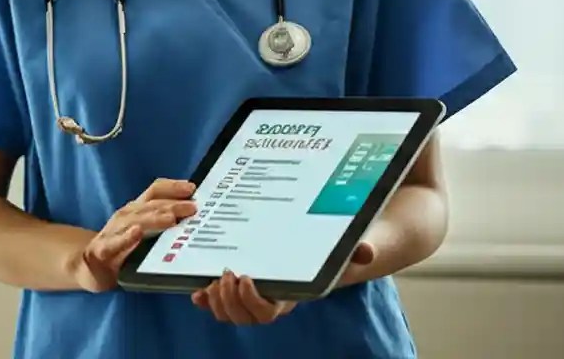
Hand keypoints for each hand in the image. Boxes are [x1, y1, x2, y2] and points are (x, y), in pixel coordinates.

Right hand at [72, 179, 197, 292]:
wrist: (89, 266)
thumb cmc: (122, 248)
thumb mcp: (143, 232)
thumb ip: (163, 223)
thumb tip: (195, 215)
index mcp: (136, 209)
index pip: (154, 191)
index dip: (172, 187)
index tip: (193, 188)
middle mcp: (125, 215)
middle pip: (149, 206)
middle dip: (172, 205)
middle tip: (192, 208)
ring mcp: (112, 231)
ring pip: (134, 221)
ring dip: (153, 218)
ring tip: (170, 218)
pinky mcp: (101, 250)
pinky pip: (114, 243)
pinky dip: (126, 237)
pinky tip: (137, 233)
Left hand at [192, 241, 376, 324]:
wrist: (334, 246)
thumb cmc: (341, 249)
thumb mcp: (352, 247)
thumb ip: (359, 251)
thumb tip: (366, 251)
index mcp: (292, 295)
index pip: (268, 312)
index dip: (252, 301)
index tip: (246, 277)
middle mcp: (271, 299)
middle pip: (242, 316)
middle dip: (228, 300)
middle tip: (224, 273)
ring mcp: (254, 293)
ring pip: (228, 312)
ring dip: (215, 300)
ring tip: (211, 278)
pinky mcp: (241, 282)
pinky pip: (220, 300)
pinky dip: (206, 297)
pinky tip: (197, 286)